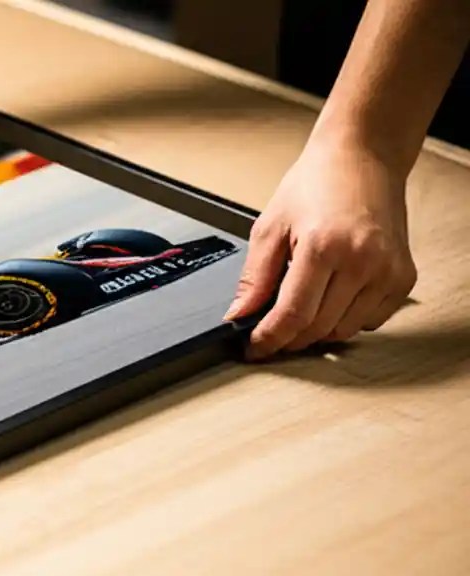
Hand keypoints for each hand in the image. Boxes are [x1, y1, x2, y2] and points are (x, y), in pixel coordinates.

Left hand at [224, 135, 417, 359]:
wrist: (363, 158)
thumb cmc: (317, 184)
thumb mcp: (270, 226)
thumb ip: (255, 277)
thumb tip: (239, 315)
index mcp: (324, 247)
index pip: (293, 315)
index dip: (269, 338)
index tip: (254, 348)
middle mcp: (362, 261)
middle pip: (317, 328)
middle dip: (288, 337)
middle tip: (269, 329)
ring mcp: (388, 271)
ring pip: (343, 330)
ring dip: (316, 330)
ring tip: (301, 306)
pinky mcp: (404, 277)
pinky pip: (370, 320)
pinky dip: (345, 319)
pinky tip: (332, 297)